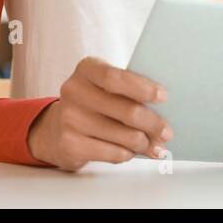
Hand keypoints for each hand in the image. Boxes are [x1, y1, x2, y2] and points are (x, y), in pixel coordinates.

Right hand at [26, 56, 171, 170]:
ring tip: (152, 145)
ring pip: (123, 136)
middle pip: (126, 110)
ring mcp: (70, 119)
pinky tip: (130, 151)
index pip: (115, 77)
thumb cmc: (92, 103)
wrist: (55, 128)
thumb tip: (165, 110)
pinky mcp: (70, 144)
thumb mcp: (104, 86)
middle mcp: (74, 91)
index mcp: (86, 69)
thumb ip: (128, 91)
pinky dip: (128, 154)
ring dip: (144, 143)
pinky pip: (113, 153)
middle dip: (153, 123)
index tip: (163, 97)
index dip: (142, 88)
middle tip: (166, 132)